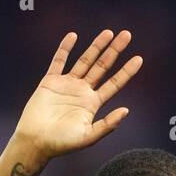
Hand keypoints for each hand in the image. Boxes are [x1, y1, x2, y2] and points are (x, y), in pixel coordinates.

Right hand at [13, 29, 142, 160]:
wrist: (35, 141)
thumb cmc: (61, 143)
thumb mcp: (88, 137)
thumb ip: (107, 125)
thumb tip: (126, 110)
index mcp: (92, 103)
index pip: (114, 83)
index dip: (126, 71)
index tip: (139, 58)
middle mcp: (82, 91)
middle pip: (102, 67)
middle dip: (114, 51)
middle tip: (127, 35)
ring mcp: (66, 84)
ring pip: (85, 60)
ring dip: (96, 46)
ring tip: (108, 32)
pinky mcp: (50, 81)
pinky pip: (58, 61)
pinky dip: (65, 49)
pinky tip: (73, 36)